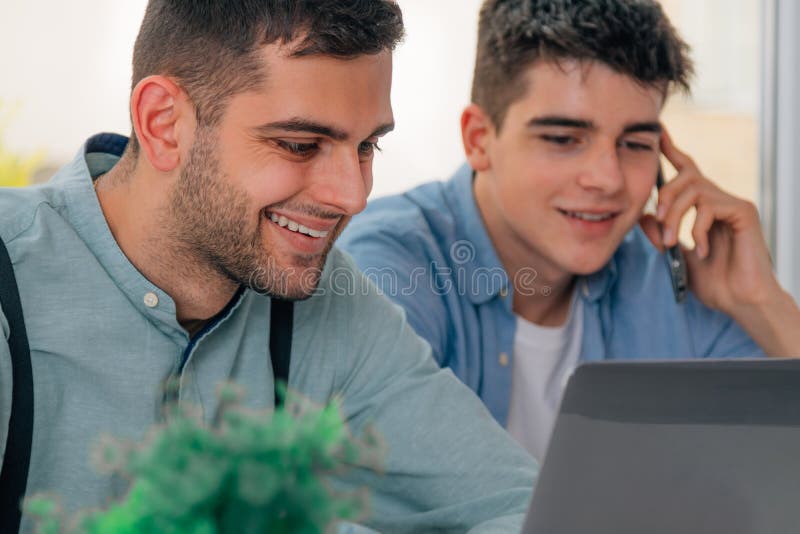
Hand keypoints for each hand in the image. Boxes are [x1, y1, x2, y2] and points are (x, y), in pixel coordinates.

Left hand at [639, 129, 799, 355]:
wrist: (742, 301)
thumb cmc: (714, 282)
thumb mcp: (678, 256)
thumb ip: (661, 234)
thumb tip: (642, 215)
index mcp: (704, 206)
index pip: (686, 170)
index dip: (670, 150)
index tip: (657, 133)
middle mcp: (719, 199)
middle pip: (685, 175)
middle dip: (664, 196)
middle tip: (658, 224)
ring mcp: (733, 203)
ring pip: (693, 190)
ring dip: (675, 216)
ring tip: (673, 242)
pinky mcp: (744, 211)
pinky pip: (709, 206)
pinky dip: (698, 229)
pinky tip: (703, 250)